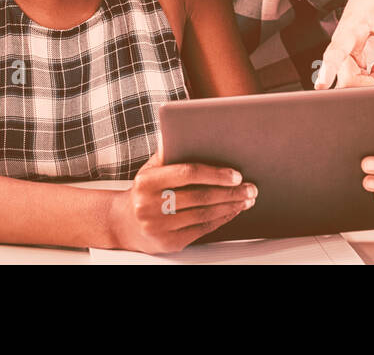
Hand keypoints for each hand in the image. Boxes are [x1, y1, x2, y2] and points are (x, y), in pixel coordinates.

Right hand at [106, 150, 256, 252]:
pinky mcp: (169, 243)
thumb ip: (170, 152)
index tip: (236, 174)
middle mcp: (150, 205)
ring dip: (230, 206)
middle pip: (200, 197)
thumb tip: (193, 130)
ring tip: (247, 199)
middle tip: (251, 188)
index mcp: (147, 181)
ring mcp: (158, 226)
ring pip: (204, 215)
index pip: (187, 173)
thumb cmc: (144, 190)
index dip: (215, 174)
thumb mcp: (150, 168)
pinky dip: (221, 219)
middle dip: (230, 192)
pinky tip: (232, 211)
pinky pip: (202, 230)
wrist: (123, 222)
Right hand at [315, 0, 373, 87]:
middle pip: (345, 76)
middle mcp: (343, 42)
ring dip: (373, 81)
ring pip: (351, 79)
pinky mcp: (351, 54)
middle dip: (369, 83)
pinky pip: (358, 75)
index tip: (321, 84)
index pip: (336, 52)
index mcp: (351, 28)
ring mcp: (346, 50)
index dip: (328, 70)